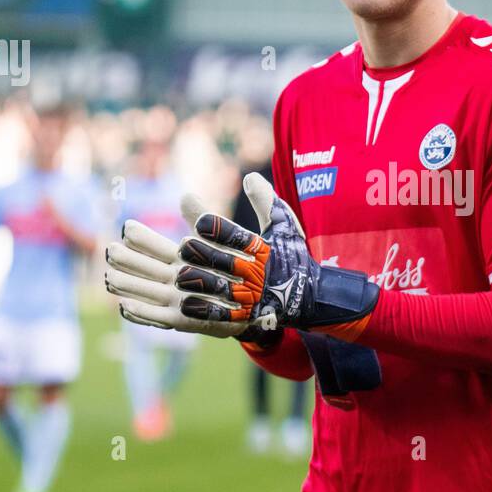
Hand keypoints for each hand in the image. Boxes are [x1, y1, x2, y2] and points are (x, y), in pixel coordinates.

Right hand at [104, 207, 260, 338]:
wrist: (266, 302)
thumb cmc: (250, 267)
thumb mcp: (233, 239)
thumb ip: (208, 220)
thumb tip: (185, 196)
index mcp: (187, 258)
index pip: (159, 246)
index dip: (144, 239)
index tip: (128, 227)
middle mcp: (179, 279)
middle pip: (147, 268)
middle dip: (128, 260)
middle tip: (110, 250)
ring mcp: (179, 300)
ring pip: (147, 292)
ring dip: (128, 286)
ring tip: (109, 277)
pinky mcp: (185, 321)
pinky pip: (159, 318)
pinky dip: (142, 314)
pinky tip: (125, 306)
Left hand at [179, 173, 377, 338]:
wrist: (312, 296)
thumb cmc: (293, 256)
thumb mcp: (283, 226)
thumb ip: (265, 201)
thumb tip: (249, 176)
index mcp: (263, 248)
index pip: (237, 236)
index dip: (217, 230)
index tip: (199, 223)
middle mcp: (256, 272)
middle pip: (223, 262)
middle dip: (201, 253)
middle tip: (184, 246)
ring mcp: (252, 296)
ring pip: (218, 288)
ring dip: (198, 280)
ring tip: (180, 274)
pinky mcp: (248, 316)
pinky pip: (222, 314)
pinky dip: (204, 309)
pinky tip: (187, 302)